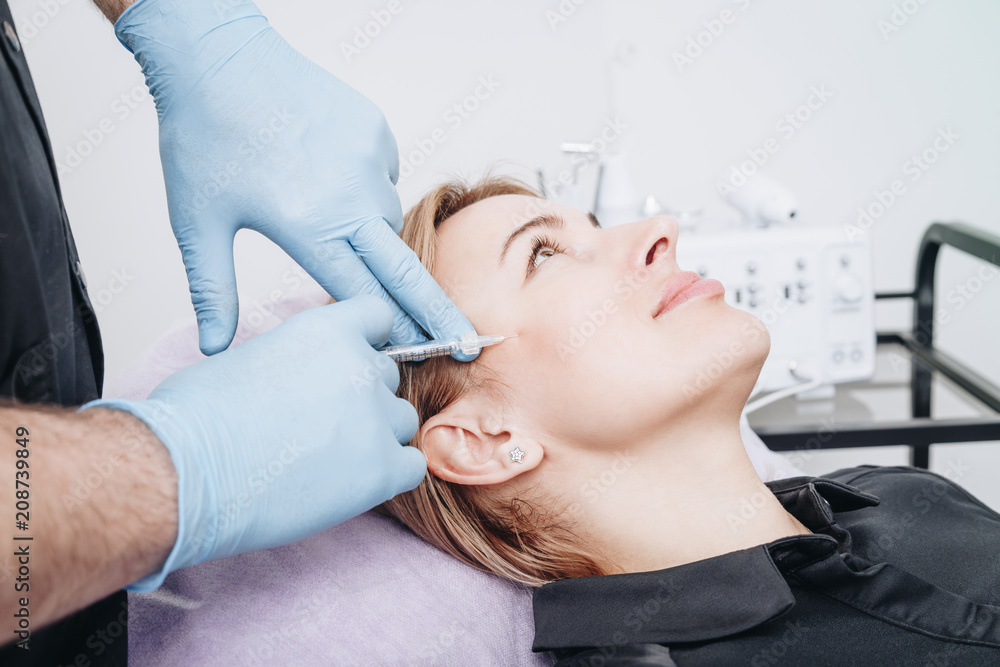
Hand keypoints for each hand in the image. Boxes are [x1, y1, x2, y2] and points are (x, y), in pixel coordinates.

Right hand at [82, 296, 423, 589]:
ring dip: (375, 437)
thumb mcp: (251, 356)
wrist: (184, 471)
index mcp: (327, 328)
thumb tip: (306, 375)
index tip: (345, 367)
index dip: (364, 343)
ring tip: (324, 460)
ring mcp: (376, 417)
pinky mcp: (383, 469)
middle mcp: (360, 365)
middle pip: (386, 376)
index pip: (378, 318)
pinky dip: (388, 475)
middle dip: (361, 397)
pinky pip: (411, 466)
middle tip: (319, 426)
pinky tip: (348, 484)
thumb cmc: (195, 417)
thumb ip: (299, 358)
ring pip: (400, 421)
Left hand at [115, 0, 476, 357]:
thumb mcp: (197, 223)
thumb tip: (213, 348)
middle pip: (405, 272)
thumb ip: (213, 291)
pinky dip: (363, 184)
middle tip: (470, 344)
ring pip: (386, 217)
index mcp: (308, 227)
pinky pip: (382, 173)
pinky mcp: (374, 130)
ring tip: (323, 212)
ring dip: (370, 233)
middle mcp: (349, 198)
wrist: (216, 57)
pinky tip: (326, 170)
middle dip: (439, 314)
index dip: (398, 333)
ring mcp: (367, 161)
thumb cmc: (201, 139)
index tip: (429, 358)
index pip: (365, 297)